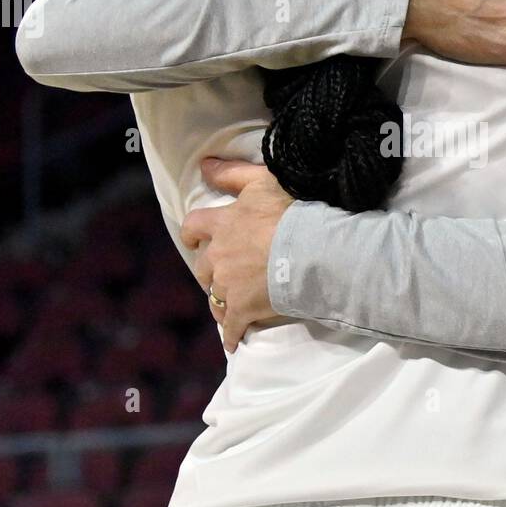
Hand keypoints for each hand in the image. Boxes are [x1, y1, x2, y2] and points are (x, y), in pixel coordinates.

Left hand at [180, 157, 295, 351]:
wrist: (311, 249)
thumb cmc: (292, 210)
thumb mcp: (262, 180)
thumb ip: (232, 172)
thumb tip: (203, 164)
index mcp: (222, 224)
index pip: (193, 226)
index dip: (193, 233)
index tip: (194, 239)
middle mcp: (219, 256)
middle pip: (202, 268)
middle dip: (209, 272)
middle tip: (220, 275)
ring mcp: (230, 286)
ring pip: (214, 299)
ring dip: (219, 302)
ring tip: (229, 307)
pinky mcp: (243, 310)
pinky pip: (232, 327)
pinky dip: (232, 334)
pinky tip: (235, 342)